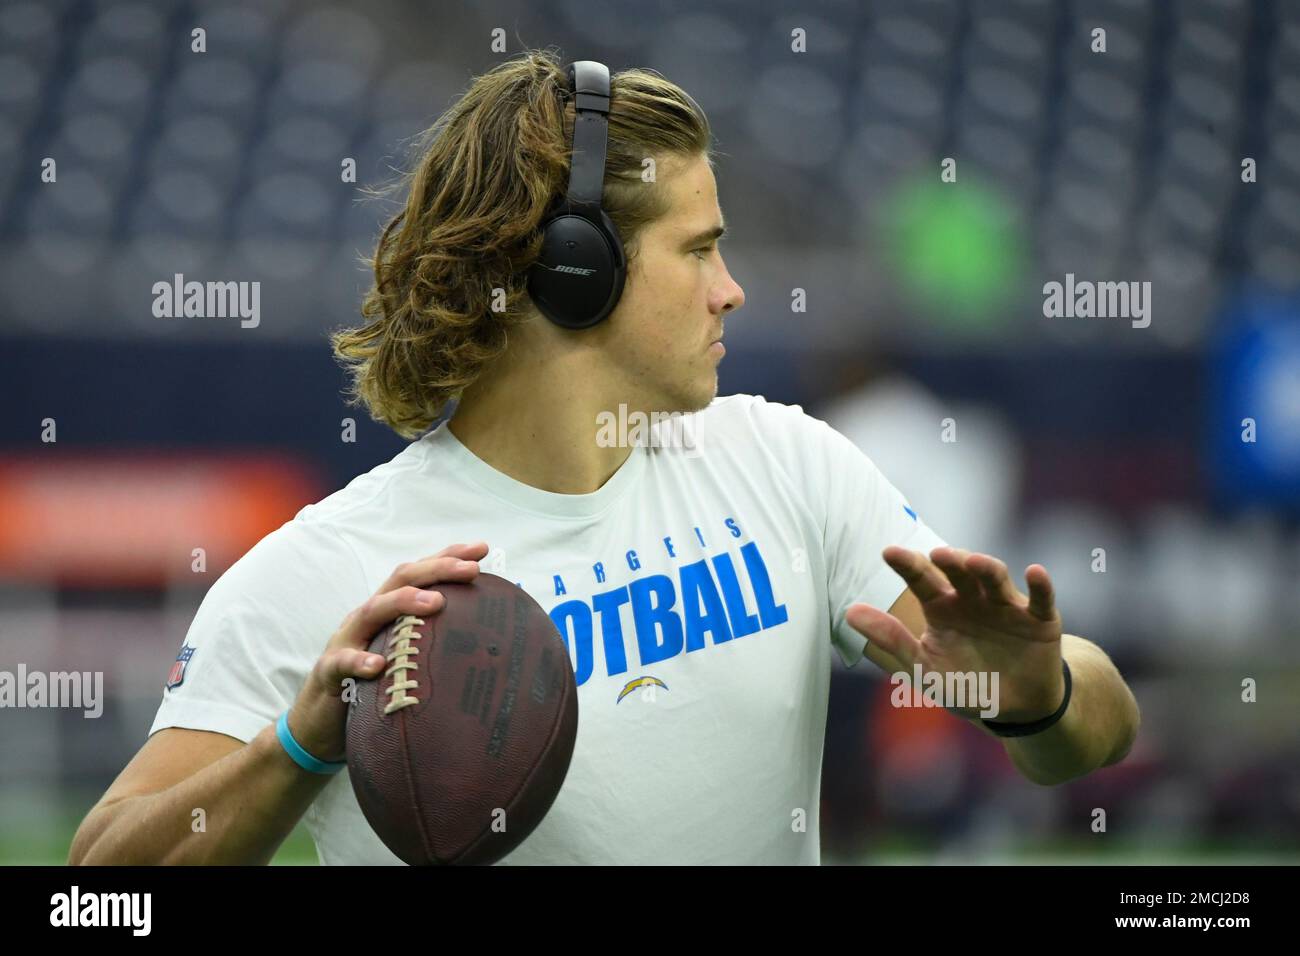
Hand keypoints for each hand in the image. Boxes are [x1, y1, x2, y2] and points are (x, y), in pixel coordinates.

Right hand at [286, 541, 487, 762]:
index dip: (448, 557)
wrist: (319, 724)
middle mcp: (369, 618)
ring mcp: (347, 641)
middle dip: (437, 569)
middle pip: (401, 579)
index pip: (420, 574)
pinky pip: (342, 662)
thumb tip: (486, 645)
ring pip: (372, 611)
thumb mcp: (405, 659)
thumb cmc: (371, 688)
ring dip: (405, 602)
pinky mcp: (328, 672)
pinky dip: (359, 661)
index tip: (482, 550)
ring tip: (437, 603)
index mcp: (390, 611)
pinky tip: (377, 664)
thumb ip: (432, 644)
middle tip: (471, 569)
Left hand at [846, 546, 1064, 722]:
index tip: (888, 552)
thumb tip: (849, 611)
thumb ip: (890, 639)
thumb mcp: (924, 667)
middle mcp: (972, 598)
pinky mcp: (1040, 619)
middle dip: (949, 560)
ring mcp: (1006, 605)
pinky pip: (1042, 598)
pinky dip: (1041, 584)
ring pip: (995, 577)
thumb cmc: (965, 684)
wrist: (1015, 709)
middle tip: (936, 556)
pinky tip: (1035, 571)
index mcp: (942, 606)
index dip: (907, 564)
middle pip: (958, 571)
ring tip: (973, 562)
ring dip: (986, 566)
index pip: (921, 578)